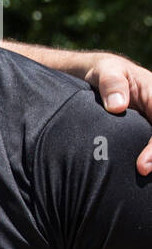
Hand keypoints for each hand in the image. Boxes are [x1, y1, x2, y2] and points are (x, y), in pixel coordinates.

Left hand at [83, 54, 151, 174]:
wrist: (102, 75)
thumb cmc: (105, 71)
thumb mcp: (106, 71)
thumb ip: (111, 84)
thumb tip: (117, 106)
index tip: (143, 165)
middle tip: (142, 172)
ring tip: (140, 177)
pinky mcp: (148, 128)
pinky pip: (149, 143)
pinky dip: (148, 157)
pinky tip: (137, 174)